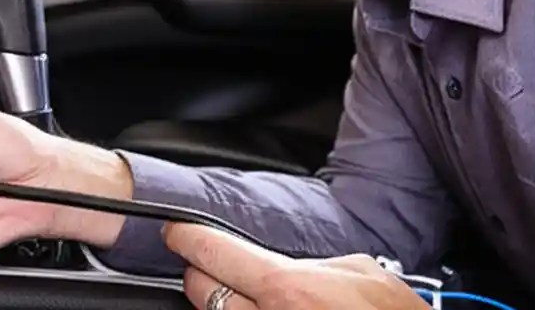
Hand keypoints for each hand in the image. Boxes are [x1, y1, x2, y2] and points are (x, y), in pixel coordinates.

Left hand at [163, 223, 428, 309]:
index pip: (212, 253)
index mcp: (288, 288)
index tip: (177, 232)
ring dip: (219, 304)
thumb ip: (308, 262)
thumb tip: (280, 261)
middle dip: (201, 272)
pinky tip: (252, 308)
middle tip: (209, 263)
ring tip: (236, 293)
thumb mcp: (357, 272)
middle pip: (200, 290)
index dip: (187, 237)